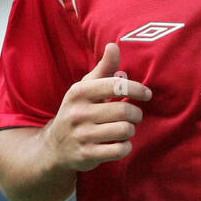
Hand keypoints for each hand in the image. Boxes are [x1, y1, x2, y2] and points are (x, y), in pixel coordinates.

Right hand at [42, 42, 151, 172]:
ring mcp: (82, 135)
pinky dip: (125, 147)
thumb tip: (113, 45)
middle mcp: (79, 113)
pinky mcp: (87, 155)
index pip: (116, 85)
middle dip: (136, 114)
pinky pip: (119, 150)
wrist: (54, 147)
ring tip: (125, 129)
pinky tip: (120, 144)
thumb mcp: (85, 89)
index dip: (137, 89)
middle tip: (134, 116)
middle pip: (125, 111)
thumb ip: (103, 69)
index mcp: (79, 92)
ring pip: (125, 130)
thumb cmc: (77, 112)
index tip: (147, 94)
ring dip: (131, 131)